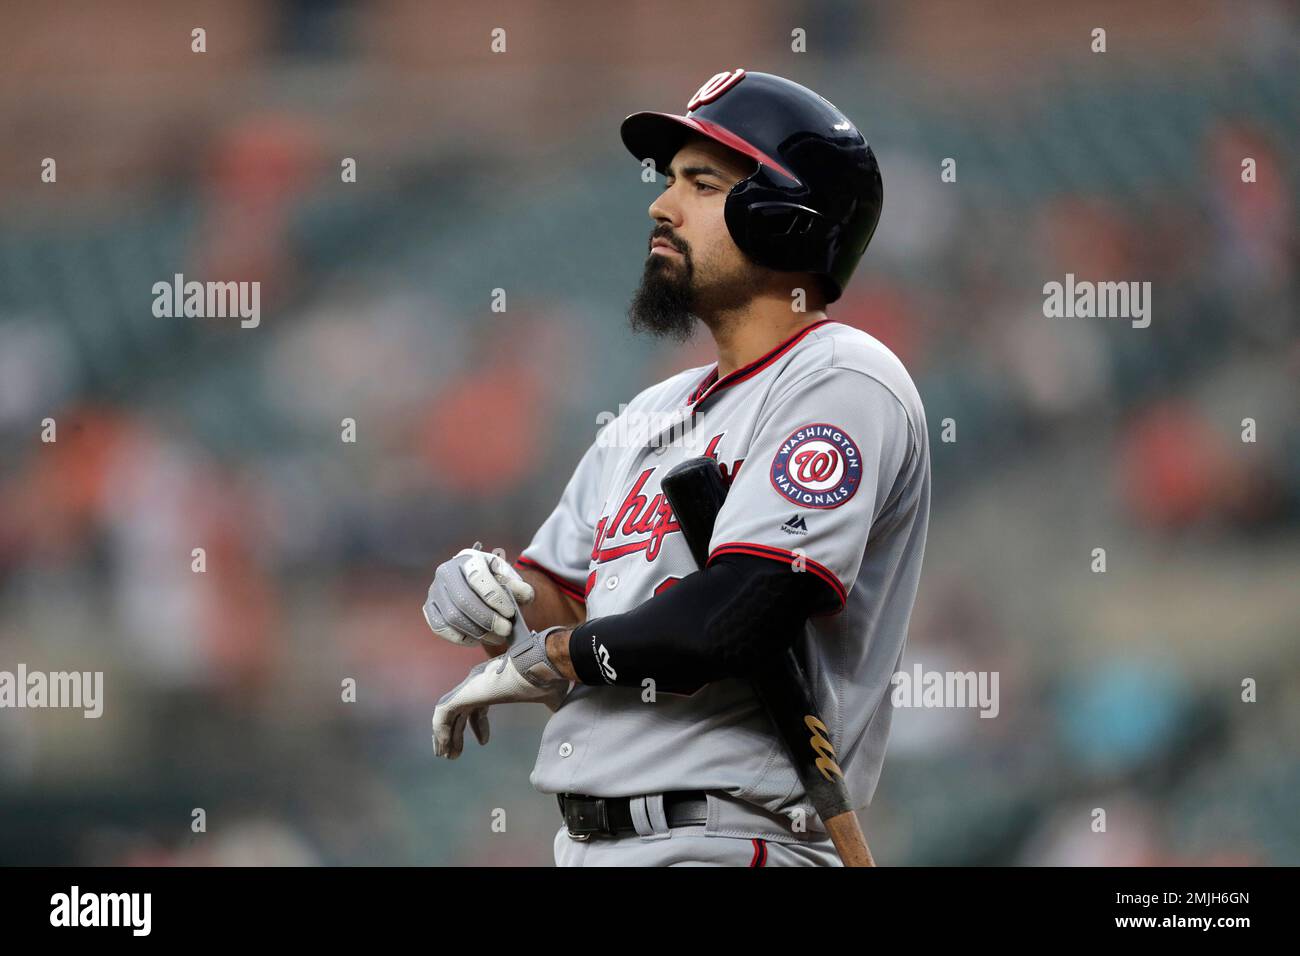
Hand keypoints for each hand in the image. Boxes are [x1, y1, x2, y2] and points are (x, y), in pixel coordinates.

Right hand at [423, 548, 534, 647]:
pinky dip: (460, 637)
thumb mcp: (509, 577)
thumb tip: (525, 595)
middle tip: (506, 631)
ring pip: (452, 617)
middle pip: (463, 601)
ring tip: (497, 637)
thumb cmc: (494, 580)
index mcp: (468, 559)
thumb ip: (519, 586)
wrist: (476, 583)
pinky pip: (441, 628)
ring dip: (477, 632)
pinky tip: (478, 639)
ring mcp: (435, 590)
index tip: (510, 613)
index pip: (478, 578)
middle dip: (487, 620)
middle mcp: (446, 571)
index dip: (495, 598)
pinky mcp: (429, 608)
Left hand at [432, 628, 569, 758]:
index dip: (478, 724)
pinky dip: (441, 730)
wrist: (543, 667)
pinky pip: (443, 713)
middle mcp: (479, 682)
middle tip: (455, 754)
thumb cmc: (548, 679)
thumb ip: (553, 708)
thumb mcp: (550, 698)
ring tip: (446, 755)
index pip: (479, 704)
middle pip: (461, 710)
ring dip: (446, 734)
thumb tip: (567, 726)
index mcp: (495, 683)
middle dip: (457, 732)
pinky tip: (445, 746)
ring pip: (449, 712)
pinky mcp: (465, 692)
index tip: (483, 742)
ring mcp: (471, 686)